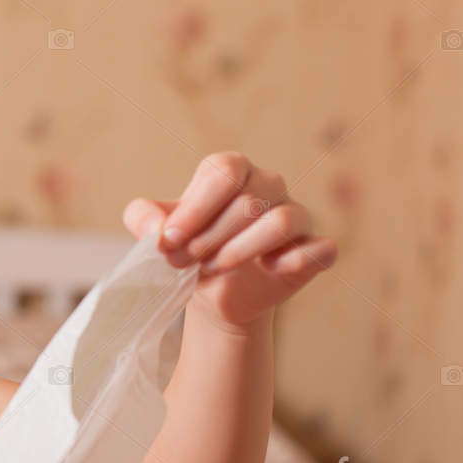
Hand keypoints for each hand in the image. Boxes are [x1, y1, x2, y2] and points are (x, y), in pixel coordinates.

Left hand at [123, 151, 336, 332]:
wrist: (215, 292)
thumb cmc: (190, 250)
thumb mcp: (158, 233)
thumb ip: (143, 218)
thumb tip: (155, 228)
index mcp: (233, 170)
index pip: (224, 171)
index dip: (195, 209)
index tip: (169, 241)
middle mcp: (269, 185)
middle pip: (247, 202)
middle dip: (208, 239)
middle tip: (185, 261)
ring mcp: (297, 215)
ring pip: (282, 222)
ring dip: (241, 251)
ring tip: (214, 268)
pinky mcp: (315, 249)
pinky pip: (319, 249)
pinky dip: (293, 261)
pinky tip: (267, 271)